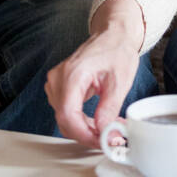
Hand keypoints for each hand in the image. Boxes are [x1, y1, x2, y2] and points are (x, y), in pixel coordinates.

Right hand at [44, 0, 146, 145]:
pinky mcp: (60, 87)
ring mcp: (56, 82)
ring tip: (110, 126)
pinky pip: (67, 111)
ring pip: (65, 119)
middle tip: (110, 138)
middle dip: (88, 134)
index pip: (68, 115)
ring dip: (86, 129)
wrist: (112, 35)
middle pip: (65, 120)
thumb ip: (109, 108)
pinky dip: (82, 121)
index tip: (100, 142)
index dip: (83, 134)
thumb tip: (104, 132)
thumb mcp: (120, 80)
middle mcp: (58, 78)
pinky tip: (99, 121)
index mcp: (72, 74)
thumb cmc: (116, 50)